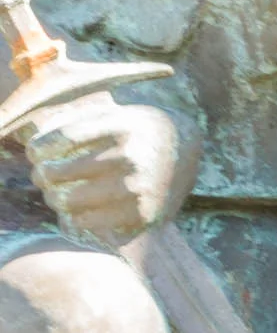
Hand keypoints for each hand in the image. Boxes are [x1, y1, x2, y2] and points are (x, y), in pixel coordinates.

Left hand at [25, 99, 197, 245]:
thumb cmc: (136, 128)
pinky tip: (74, 213)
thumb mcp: (113, 110)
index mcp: (121, 126)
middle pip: (62, 171)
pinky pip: (90, 221)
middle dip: (43, 176)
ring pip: (71, 200)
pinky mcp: (143, 213)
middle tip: (43, 176)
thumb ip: (77, 117)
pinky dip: (75, 219)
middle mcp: (131, 156)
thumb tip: (36, 139)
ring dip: (55, 199)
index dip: (40, 148)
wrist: (186, 148)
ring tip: (55, 196)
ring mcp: (138, 187)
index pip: (65, 138)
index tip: (34, 153)